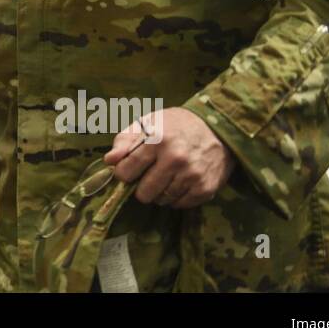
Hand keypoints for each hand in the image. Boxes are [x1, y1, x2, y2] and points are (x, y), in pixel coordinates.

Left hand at [104, 107, 235, 209]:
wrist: (218, 129)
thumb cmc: (176, 125)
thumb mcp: (148, 122)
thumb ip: (125, 140)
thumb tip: (109, 160)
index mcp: (157, 140)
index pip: (126, 171)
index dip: (122, 174)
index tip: (127, 171)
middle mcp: (175, 159)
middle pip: (144, 193)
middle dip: (141, 187)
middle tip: (148, 176)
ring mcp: (191, 175)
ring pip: (161, 200)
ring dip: (159, 192)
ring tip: (165, 177)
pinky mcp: (205, 188)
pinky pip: (179, 204)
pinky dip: (176, 197)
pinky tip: (179, 182)